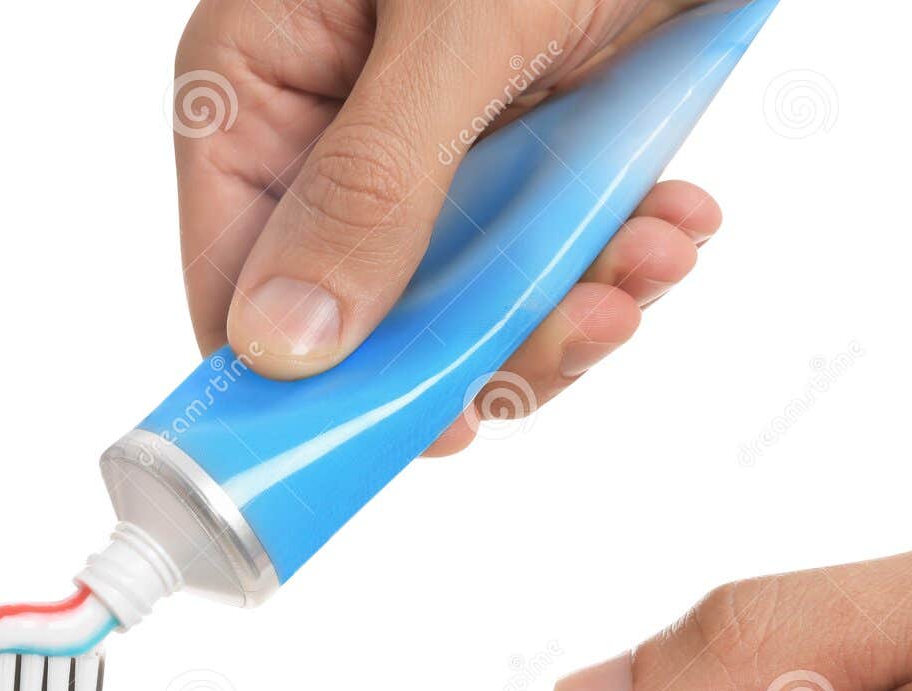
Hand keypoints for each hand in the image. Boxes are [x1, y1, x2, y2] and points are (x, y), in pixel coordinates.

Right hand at [173, 0, 716, 452]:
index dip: (318, 386)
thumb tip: (279, 345)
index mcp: (258, 88)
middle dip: (496, 340)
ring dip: (577, 301)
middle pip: (375, 320)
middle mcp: (330, 134)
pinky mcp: (517, 149)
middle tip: (595, 322)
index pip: (238, 288)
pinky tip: (673, 221)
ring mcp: (429, 150)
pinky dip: (615, 256)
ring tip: (655, 253)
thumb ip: (372, 187)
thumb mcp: (453, 28)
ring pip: (472, 305)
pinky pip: (545, 253)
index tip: (426, 429)